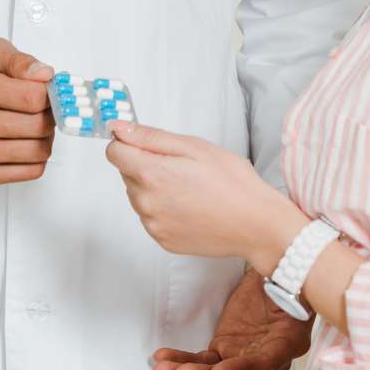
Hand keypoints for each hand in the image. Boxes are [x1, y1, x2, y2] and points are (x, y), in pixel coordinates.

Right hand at [0, 38, 54, 186]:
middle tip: (42, 105)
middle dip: (49, 113)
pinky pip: (30, 171)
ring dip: (45, 136)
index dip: (49, 92)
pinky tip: (23, 140)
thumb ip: (20, 61)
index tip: (47, 89)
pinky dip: (35, 156)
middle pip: (38, 126)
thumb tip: (45, 75)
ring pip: (38, 152)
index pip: (33, 98)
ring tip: (32, 122)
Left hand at [105, 122, 303, 264]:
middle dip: (145, 164)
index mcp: (151, 174)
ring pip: (138, 196)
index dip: (129, 142)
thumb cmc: (232, 182)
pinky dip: (163, 208)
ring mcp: (153, 225)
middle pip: (126, 174)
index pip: (113, 152)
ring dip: (153, 187)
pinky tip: (189, 205)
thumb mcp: (193, 146)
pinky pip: (151, 217)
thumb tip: (118, 128)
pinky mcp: (162, 240)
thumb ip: (150, 137)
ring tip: (188, 187)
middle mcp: (146, 203)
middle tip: (181, 166)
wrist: (255, 224)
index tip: (147, 144)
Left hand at [152, 268, 312, 369]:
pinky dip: (182, 361)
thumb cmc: (288, 276)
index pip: (264, 365)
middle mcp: (267, 361)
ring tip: (162, 369)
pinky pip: (201, 362)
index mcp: (290, 344)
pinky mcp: (224, 351)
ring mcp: (242, 358)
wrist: (279, 276)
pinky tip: (164, 359)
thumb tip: (274, 265)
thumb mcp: (290, 277)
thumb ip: (282, 280)